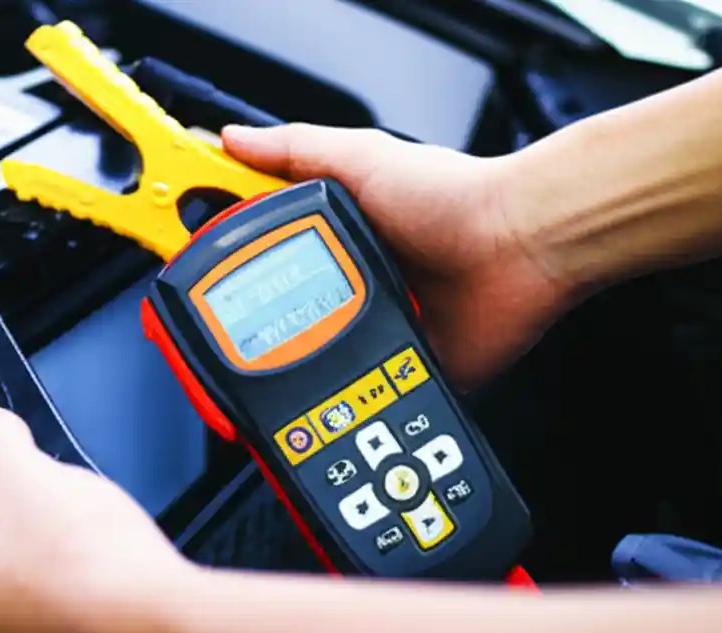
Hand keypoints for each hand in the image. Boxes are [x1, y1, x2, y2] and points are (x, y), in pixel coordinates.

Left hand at [0, 407, 192, 632]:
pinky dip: (99, 598)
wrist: (158, 625)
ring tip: (95, 542)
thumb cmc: (87, 564)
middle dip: (30, 540)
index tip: (9, 495)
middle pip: (0, 573)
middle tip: (58, 514)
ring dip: (67, 569)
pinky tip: (118, 575)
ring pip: (45, 598)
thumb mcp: (26, 471)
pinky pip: (85, 621)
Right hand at [223, 124, 572, 389]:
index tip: (202, 285)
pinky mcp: (401, 369)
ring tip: (272, 384)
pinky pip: (362, 396)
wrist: (519, 247)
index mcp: (335, 238)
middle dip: (254, 337)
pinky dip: (343, 405)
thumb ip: (292, 150)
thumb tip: (229, 139)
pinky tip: (323, 405)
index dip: (230, 271)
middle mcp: (351, 286)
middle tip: (229, 350)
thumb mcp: (360, 158)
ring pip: (314, 365)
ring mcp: (375, 331)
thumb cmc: (453, 197)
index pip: (264, 256)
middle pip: (282, 316)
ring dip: (293, 377)